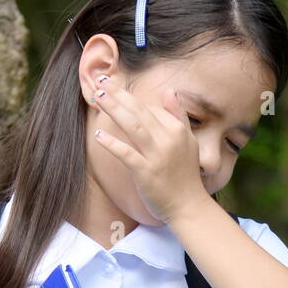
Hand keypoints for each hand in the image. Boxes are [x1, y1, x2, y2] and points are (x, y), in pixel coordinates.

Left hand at [92, 79, 207, 224]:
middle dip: (120, 94)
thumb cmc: (186, 176)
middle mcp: (167, 139)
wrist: (188, 206)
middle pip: (139, 111)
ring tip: (98, 97)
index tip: (114, 87)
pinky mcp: (145, 173)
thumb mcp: (189, 141)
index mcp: (177, 129)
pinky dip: (112, 144)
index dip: (130, 97)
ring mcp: (156, 156)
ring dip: (114, 109)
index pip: (150, 108)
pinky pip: (126, 154)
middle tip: (101, 80)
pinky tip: (98, 135)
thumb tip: (170, 91)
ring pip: (132, 126)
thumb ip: (178, 115)